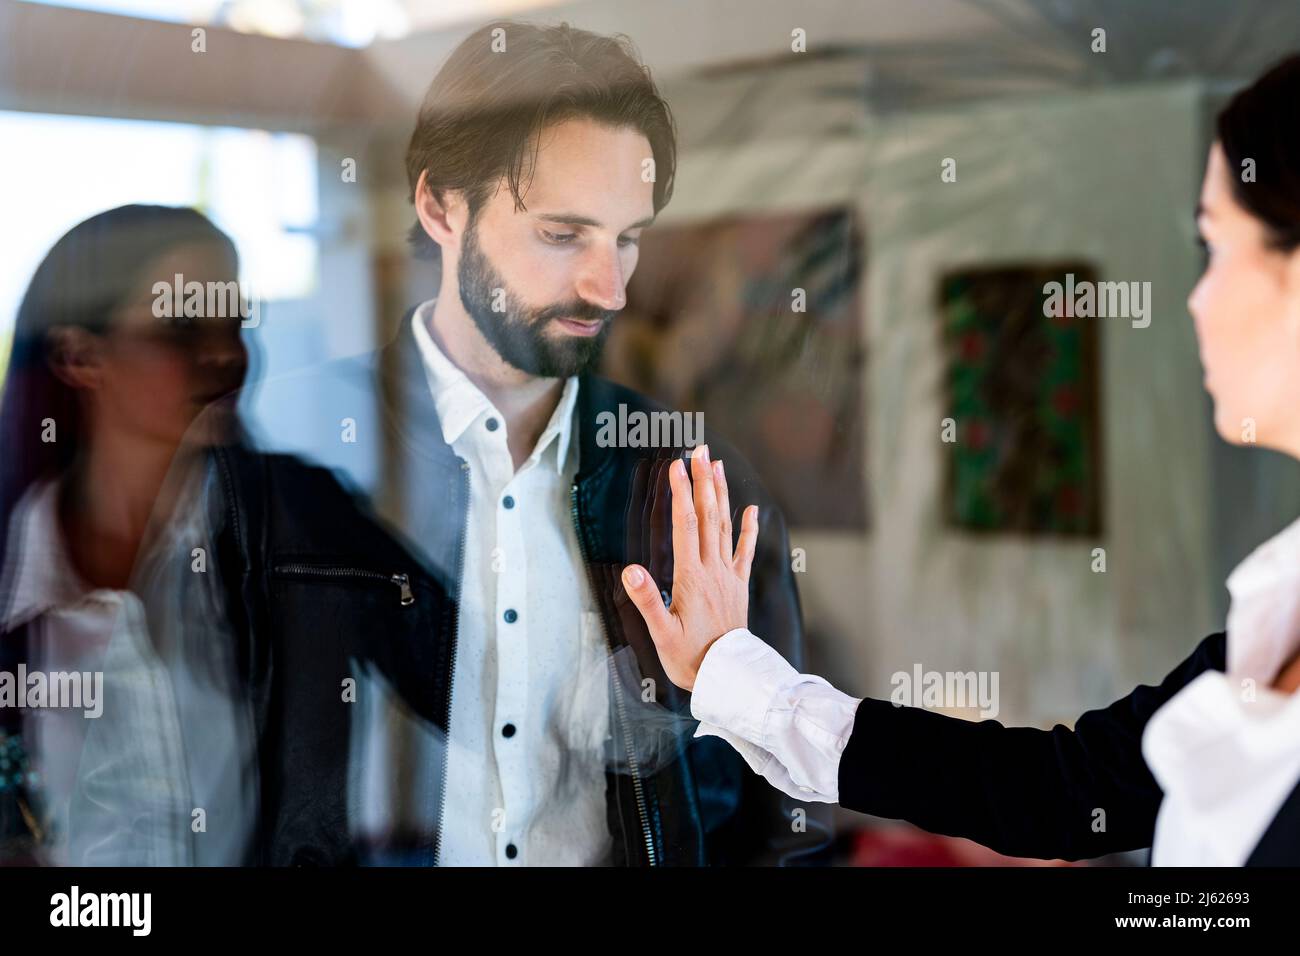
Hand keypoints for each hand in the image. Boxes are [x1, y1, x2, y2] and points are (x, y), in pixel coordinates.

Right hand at [621, 444, 758, 690]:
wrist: (727, 677)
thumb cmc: (690, 659)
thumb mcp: (661, 633)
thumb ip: (646, 600)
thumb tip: (630, 570)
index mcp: (691, 576)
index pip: (685, 525)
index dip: (681, 493)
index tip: (677, 466)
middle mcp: (712, 570)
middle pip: (707, 517)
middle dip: (703, 482)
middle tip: (700, 451)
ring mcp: (728, 576)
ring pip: (725, 527)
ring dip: (720, 495)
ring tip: (717, 466)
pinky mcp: (738, 587)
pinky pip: (744, 552)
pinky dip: (748, 529)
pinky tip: (751, 510)